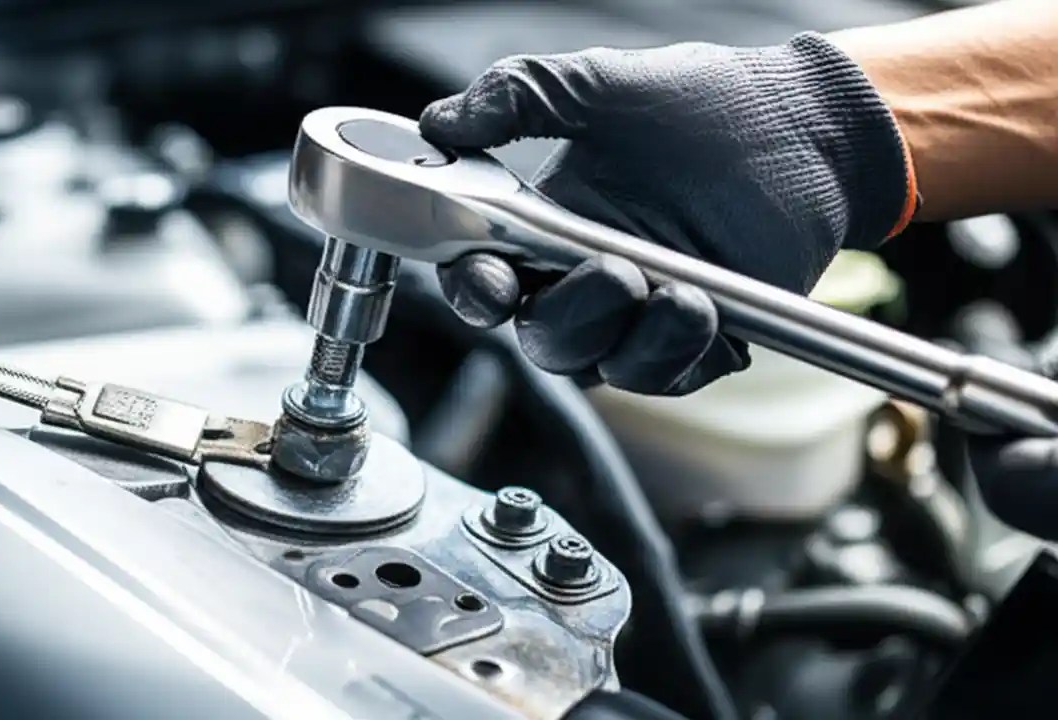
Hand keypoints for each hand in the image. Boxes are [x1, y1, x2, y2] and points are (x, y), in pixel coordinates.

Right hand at [422, 33, 914, 393]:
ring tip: (680, 292)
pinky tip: (705, 308)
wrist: (802, 124)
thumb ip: (515, 95)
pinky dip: (680, 352)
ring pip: (604, 367)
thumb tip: (438, 121)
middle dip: (570, 317)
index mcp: (543, 226)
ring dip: (633, 338)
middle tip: (612, 271)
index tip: (492, 282)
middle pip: (543, 338)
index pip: (484, 280)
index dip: (476, 292)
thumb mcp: (596, 84)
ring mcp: (640, 313)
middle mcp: (583, 279)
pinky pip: (671, 374)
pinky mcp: (699, 338)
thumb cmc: (698, 103)